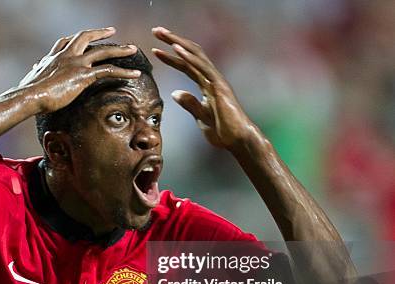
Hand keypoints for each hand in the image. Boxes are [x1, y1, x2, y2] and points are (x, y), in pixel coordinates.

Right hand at [19, 27, 141, 113]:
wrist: (29, 96)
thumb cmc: (28, 92)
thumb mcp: (32, 79)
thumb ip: (36, 72)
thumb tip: (35, 70)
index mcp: (53, 57)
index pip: (66, 42)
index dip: (76, 39)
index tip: (85, 37)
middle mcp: (66, 56)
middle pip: (85, 37)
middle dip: (100, 33)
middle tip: (112, 31)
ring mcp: (76, 63)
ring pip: (103, 52)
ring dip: (120, 50)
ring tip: (133, 49)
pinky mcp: (83, 75)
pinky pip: (109, 71)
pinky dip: (124, 72)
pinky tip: (135, 75)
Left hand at [151, 26, 259, 149]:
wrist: (238, 141)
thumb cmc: (223, 132)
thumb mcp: (200, 117)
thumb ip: (190, 104)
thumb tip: (175, 93)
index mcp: (206, 85)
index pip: (186, 66)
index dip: (170, 57)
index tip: (155, 50)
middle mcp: (211, 79)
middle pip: (190, 54)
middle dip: (172, 40)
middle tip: (156, 30)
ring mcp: (216, 81)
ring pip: (195, 56)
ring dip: (177, 42)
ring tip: (161, 34)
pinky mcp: (219, 87)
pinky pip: (202, 69)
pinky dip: (189, 57)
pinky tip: (176, 49)